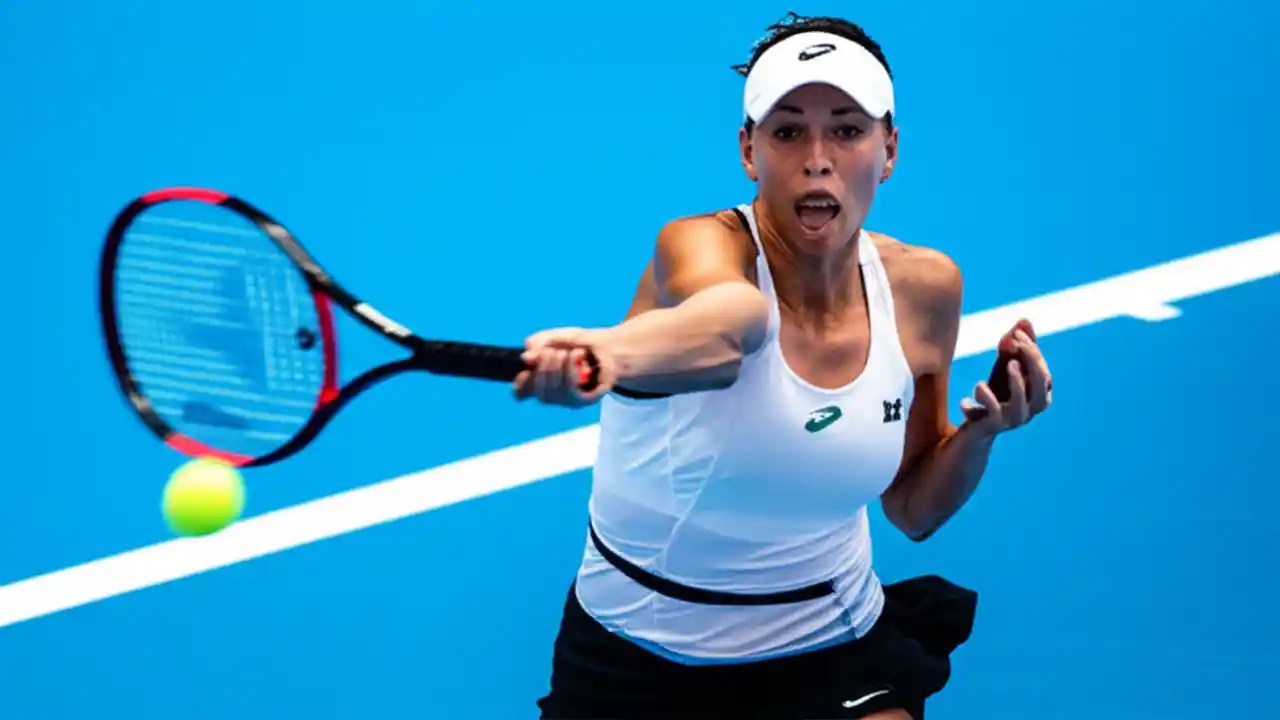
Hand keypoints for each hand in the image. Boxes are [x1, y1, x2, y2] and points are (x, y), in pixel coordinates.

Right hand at [513, 327, 616, 407]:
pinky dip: (571, 372)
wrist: (611, 347)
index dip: (520, 386)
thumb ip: (541, 342)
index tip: (524, 371)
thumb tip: (526, 356)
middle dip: (542, 370)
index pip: (522, 392)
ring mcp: (568, 399)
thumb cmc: (582, 343)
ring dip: (557, 370)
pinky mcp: (585, 400)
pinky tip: (577, 355)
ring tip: (567, 352)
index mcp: (541, 379)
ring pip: (553, 394)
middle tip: (552, 352)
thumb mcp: (560, 336)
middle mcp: (553, 393)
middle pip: (538, 393)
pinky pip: (571, 393)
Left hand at [961, 319, 1052, 433]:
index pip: (1043, 373)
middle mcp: (1029, 410)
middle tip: (1014, 340)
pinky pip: (992, 414)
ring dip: (1017, 381)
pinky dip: (984, 399)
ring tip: (1007, 362)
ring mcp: (1012, 420)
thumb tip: (1024, 320)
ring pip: (1022, 403)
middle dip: (1031, 361)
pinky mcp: (992, 426)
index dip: (1033, 351)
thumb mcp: (1001, 369)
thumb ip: (1013, 347)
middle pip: (1041, 386)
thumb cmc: (992, 396)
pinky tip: (975, 387)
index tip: (1016, 332)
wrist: (972, 433)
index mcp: (1036, 396)